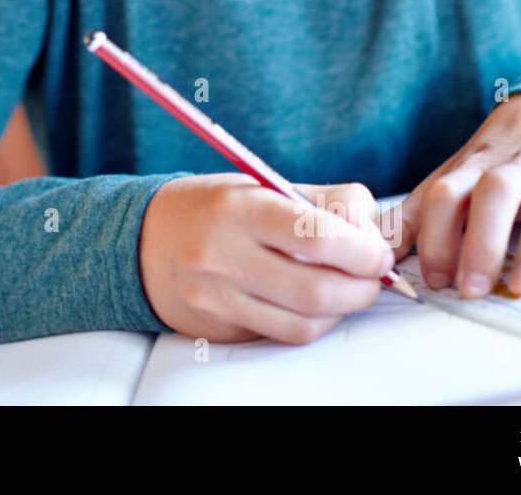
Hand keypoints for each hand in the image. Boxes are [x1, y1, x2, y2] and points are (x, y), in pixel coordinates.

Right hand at [139, 175, 394, 343]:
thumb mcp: (261, 185)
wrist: (144, 239)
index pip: (316, 236)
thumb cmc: (213, 207)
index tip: (376, 252)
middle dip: (361, 287)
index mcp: (238, 209)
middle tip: (371, 276)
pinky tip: (309, 302)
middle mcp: (222, 255)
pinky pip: (281, 335)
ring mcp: (217, 298)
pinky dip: (309, 322)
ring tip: (343, 289)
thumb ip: (321, 202)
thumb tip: (373, 232)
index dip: (362, 250)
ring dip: (340, 311)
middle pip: (316, 290)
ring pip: (303, 324)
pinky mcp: (218, 327)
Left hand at [392, 93, 520, 297]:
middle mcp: (513, 164)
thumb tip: (380, 248)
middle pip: (491, 196)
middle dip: (478, 243)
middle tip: (471, 289)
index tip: (432, 278)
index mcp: (472, 166)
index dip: (435, 235)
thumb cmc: (503, 152)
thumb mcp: (459, 172)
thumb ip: (423, 210)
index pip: (445, 195)